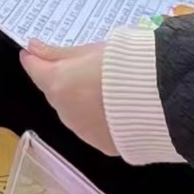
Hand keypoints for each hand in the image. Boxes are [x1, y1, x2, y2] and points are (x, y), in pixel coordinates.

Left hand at [19, 41, 116, 155]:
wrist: (160, 100)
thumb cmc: (125, 66)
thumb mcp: (92, 51)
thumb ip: (60, 53)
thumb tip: (33, 48)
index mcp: (59, 84)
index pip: (35, 70)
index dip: (33, 59)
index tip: (33, 52)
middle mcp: (65, 112)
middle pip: (55, 92)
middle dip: (61, 80)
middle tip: (78, 67)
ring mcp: (83, 132)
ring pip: (72, 112)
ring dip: (79, 101)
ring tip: (102, 87)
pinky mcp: (103, 145)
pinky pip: (92, 128)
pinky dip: (96, 118)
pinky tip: (113, 108)